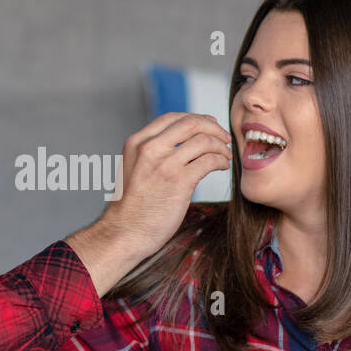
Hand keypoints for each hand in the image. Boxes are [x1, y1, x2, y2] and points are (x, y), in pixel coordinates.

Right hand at [68, 112, 230, 294]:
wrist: (125, 232)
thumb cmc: (133, 205)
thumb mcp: (135, 168)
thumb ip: (154, 152)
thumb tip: (186, 140)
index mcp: (137, 142)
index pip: (173, 118)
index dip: (197, 118)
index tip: (211, 125)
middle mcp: (149, 148)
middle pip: (192, 123)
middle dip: (214, 128)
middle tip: (225, 139)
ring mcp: (164, 164)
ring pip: (204, 140)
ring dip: (221, 146)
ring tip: (225, 156)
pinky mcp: (179, 181)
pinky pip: (209, 160)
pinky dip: (221, 161)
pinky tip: (222, 167)